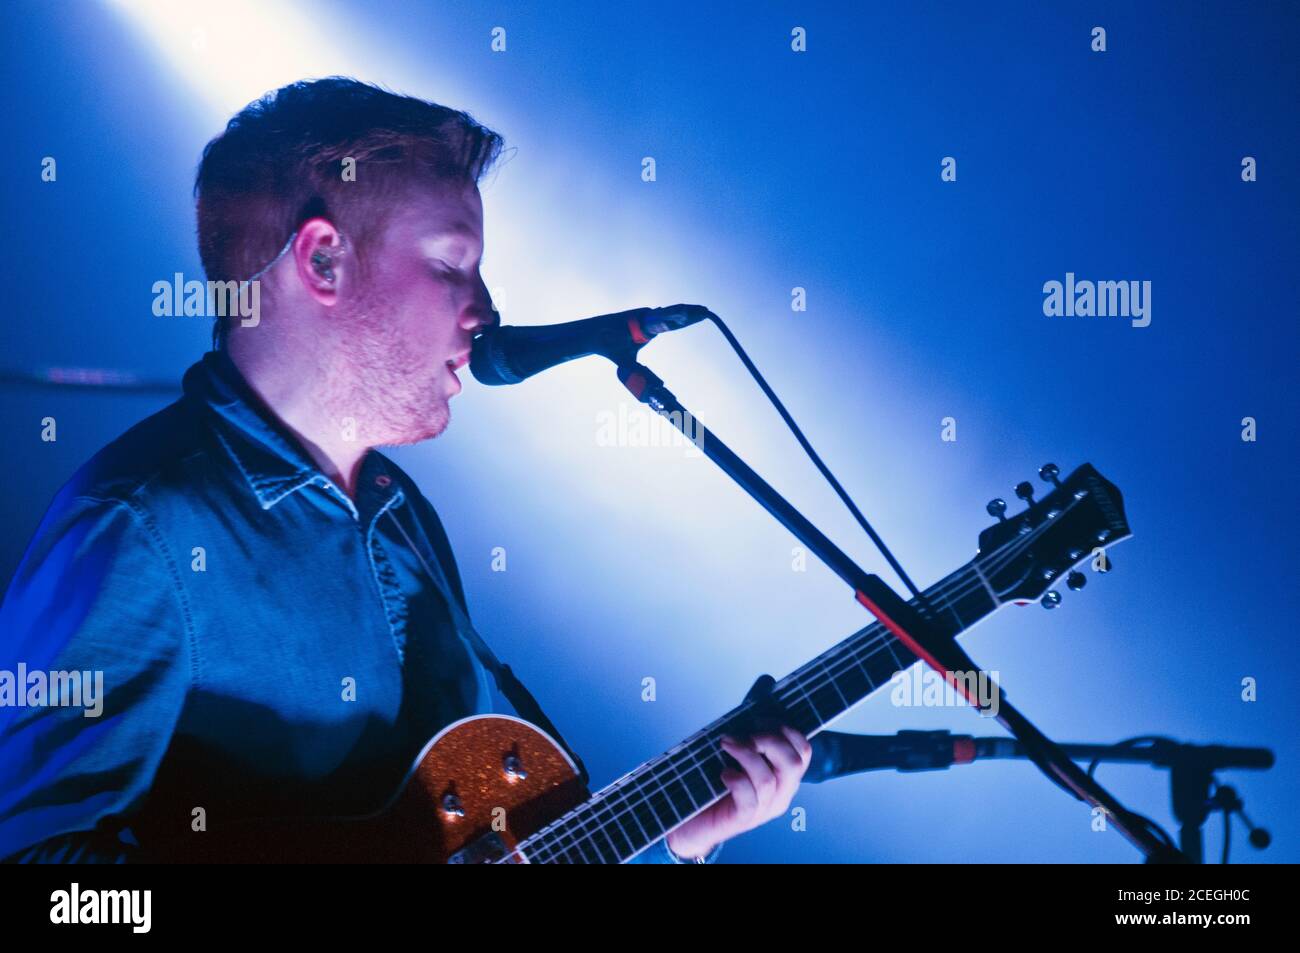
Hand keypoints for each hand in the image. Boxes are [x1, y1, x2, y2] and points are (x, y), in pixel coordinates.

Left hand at [665, 725, 811, 858]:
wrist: (692, 822)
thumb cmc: (714, 782)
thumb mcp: (737, 755)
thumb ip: (749, 736)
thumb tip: (756, 701)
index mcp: (785, 776)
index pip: (804, 750)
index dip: (785, 729)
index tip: (758, 720)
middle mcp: (781, 794)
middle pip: (794, 763)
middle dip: (769, 740)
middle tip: (743, 734)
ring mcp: (764, 809)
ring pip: (768, 779)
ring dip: (745, 754)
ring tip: (725, 744)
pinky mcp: (744, 819)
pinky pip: (748, 798)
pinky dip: (735, 780)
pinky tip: (723, 773)